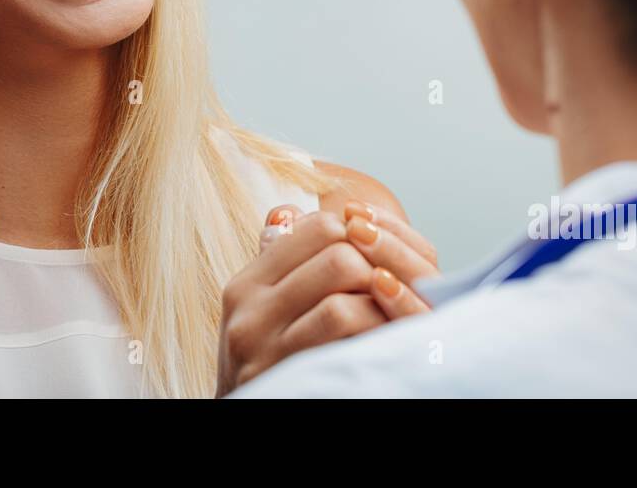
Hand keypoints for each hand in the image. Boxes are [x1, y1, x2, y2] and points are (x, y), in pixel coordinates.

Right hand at [216, 202, 438, 396]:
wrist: (244, 424)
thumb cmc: (267, 368)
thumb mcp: (261, 311)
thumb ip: (279, 263)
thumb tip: (288, 211)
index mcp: (247, 284)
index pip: (317, 227)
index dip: (360, 235)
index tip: (376, 258)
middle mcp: (249, 311)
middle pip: (338, 256)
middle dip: (378, 269)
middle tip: (392, 289)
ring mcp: (265, 348)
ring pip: (342, 297)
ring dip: (382, 306)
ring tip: (392, 317)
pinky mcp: (290, 377)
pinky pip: (344, 335)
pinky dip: (378, 331)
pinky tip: (387, 339)